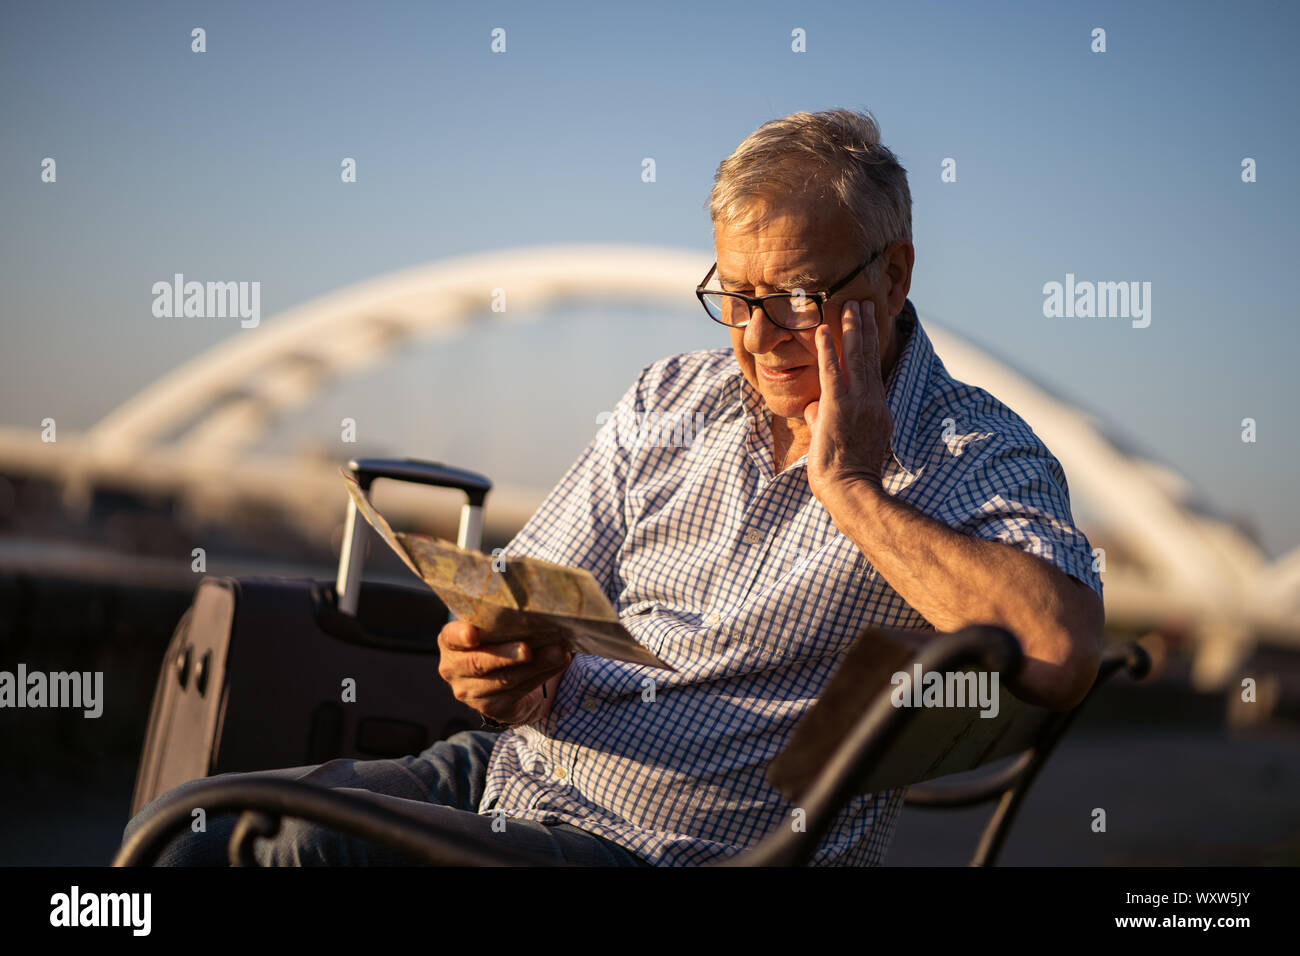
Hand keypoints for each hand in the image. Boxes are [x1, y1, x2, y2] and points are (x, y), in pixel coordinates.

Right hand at [437, 621, 572, 726]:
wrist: (500, 682)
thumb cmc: (497, 642)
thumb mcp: (493, 628)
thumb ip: (503, 620)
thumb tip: (538, 609)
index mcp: (450, 641)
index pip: (451, 636)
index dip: (461, 635)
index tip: (473, 633)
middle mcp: (453, 667)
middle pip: (479, 662)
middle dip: (506, 654)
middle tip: (528, 648)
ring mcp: (469, 691)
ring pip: (504, 679)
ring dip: (536, 665)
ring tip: (558, 652)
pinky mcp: (490, 707)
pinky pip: (518, 692)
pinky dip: (542, 675)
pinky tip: (557, 663)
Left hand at [803, 299, 893, 502]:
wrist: (851, 490)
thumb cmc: (846, 475)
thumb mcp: (840, 442)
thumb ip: (826, 419)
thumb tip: (813, 407)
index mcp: (877, 410)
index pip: (872, 371)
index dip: (870, 346)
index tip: (869, 326)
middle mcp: (872, 402)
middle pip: (869, 358)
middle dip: (866, 328)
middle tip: (864, 303)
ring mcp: (858, 403)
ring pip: (856, 358)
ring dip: (851, 329)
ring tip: (850, 306)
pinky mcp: (838, 407)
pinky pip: (831, 372)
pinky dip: (827, 350)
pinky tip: (821, 331)